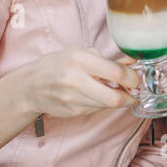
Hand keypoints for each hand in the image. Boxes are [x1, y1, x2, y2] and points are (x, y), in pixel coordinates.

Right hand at [17, 48, 138, 118]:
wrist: (30, 86)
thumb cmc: (57, 65)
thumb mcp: (80, 54)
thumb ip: (108, 60)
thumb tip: (133, 61)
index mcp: (79, 59)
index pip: (116, 73)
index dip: (133, 79)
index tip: (136, 79)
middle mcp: (75, 80)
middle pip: (115, 98)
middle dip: (130, 96)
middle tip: (134, 91)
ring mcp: (73, 99)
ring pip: (108, 105)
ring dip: (117, 100)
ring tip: (114, 90)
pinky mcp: (73, 112)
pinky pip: (97, 109)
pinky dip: (102, 103)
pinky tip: (96, 95)